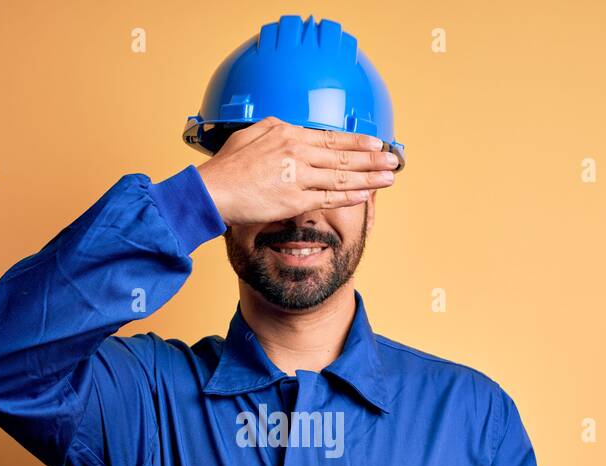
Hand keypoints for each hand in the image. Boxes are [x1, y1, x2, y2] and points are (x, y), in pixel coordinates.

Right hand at [196, 116, 398, 225]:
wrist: (212, 191)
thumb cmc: (227, 166)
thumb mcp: (251, 134)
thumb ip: (274, 128)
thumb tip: (288, 125)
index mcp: (288, 134)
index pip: (331, 137)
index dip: (356, 140)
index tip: (375, 142)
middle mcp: (297, 153)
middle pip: (343, 155)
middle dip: (372, 158)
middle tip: (393, 159)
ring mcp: (297, 177)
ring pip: (341, 176)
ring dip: (369, 177)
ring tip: (389, 177)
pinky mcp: (294, 200)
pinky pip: (329, 198)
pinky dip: (350, 195)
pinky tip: (366, 193)